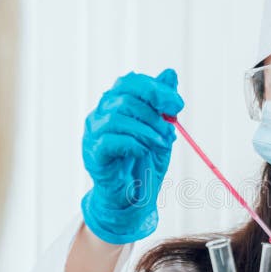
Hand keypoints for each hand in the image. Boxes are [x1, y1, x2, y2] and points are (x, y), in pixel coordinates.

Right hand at [81, 70, 182, 243]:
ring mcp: (93, 133)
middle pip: (124, 97)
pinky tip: (144, 152)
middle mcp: (101, 114)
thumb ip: (163, 104)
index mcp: (116, 103)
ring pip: (117, 118)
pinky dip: (133, 144)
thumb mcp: (160, 130)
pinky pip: (110, 141)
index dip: (155, 89)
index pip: (130, 82)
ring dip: (146, 130)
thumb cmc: (144, 162)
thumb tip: (170, 73)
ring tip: (161, 144)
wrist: (132, 197)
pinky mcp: (93, 154)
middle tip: (170, 130)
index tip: (177, 106)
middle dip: (153, 112)